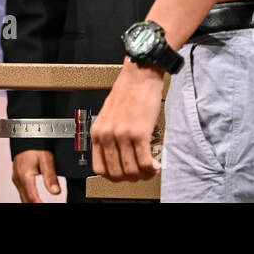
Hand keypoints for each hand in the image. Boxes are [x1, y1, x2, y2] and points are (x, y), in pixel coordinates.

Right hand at [12, 149, 60, 202]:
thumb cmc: (35, 145)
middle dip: (35, 205)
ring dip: (31, 202)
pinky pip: (22, 192)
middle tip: (45, 206)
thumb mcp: (46, 159)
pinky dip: (28, 198)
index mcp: (24, 176)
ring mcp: (16, 178)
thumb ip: (51, 177)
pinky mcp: (17, 176)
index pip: (32, 198)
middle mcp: (18, 179)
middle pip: (26, 200)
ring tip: (41, 203)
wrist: (26, 135)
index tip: (46, 207)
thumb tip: (56, 192)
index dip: (40, 205)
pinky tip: (35, 200)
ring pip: (23, 197)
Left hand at [90, 59, 164, 180]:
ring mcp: (122, 135)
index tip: (124, 175)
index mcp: (97, 132)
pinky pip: (144, 162)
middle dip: (130, 178)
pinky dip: (151, 169)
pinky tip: (156, 165)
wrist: (140, 75)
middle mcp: (107, 135)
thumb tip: (117, 157)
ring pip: (131, 171)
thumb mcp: (108, 115)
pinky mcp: (139, 133)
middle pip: (116, 174)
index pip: (100, 168)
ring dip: (143, 175)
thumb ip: (109, 135)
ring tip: (150, 170)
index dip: (114, 177)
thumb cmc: (127, 91)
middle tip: (140, 174)